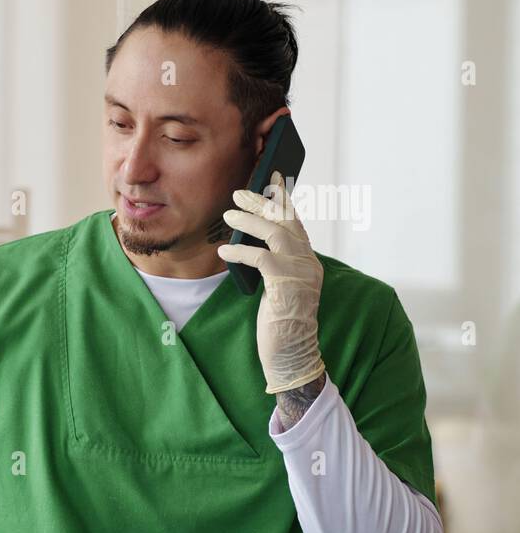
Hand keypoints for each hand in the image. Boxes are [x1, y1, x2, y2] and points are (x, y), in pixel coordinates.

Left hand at [217, 171, 326, 394]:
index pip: (296, 223)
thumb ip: (273, 264)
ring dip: (250, 221)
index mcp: (308, 261)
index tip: (272, 178)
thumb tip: (252, 242)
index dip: (284, 200)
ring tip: (228, 214)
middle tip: (240, 191)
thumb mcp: (278, 287)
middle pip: (287, 221)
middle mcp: (308, 263)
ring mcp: (299, 273)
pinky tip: (223, 252)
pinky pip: (261, 258)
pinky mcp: (285, 285)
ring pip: (276, 233)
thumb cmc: (280, 323)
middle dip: (264, 202)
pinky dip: (241, 251)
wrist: (292, 353)